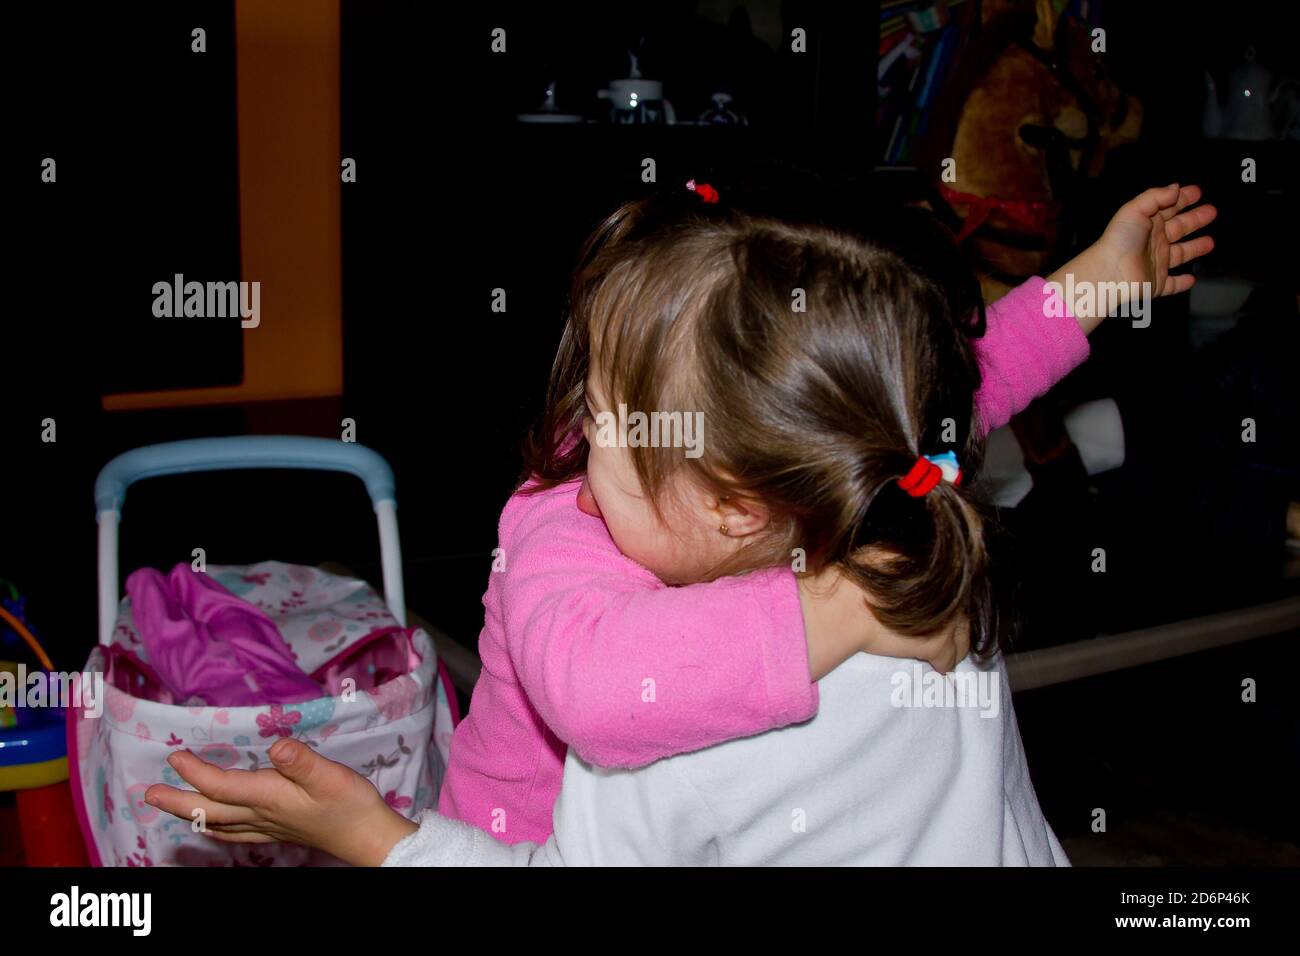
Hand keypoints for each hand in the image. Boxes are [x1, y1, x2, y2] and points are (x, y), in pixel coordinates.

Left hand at [145, 738, 417, 866]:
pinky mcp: (277, 829)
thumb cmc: (350, 804)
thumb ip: (301, 761)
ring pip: (219, 822)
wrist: (367, 835)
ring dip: (191, 813)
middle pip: (210, 809)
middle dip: (178, 800)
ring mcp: (267, 825)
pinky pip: (235, 831)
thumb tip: (276, 745)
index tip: (174, 756)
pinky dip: (216, 825)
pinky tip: (214, 824)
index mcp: (270, 797)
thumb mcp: (330, 776)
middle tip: (149, 793)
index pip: (222, 786)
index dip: (196, 772)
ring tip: (169, 805)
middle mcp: (261, 814)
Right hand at [799, 565, 969, 678]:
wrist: (845, 606)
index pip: (952, 585)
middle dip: (956, 623)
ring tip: (950, 653)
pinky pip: (948, 659)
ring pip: (962, 638)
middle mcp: (946, 589)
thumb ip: (901, 561)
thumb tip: (902, 564)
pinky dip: (944, 664)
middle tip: (948, 632)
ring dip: (956, 645)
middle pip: (961, 610)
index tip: (938, 607)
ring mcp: (944, 618)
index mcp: (933, 566)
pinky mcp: (936, 644)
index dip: (945, 598)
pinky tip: (941, 669)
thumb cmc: (853, 578)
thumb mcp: (882, 556)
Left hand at [1048, 183, 1217, 332]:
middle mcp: (1153, 242)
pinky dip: (1182, 283)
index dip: (1183, 199)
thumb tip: (1176, 188)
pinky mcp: (1157, 284)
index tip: (1198, 192)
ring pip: (1180, 255)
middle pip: (1179, 228)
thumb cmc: (1119, 239)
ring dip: (1195, 248)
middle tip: (1212, 212)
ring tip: (1210, 243)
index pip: (1169, 207)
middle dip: (1195, 220)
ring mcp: (1156, 263)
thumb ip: (1156, 196)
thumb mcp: (1134, 210)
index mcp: (1148, 223)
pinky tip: (1192, 279)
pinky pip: (1172, 284)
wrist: (1110, 272)